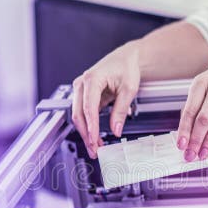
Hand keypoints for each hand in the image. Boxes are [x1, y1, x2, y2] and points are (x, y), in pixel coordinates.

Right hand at [71, 41, 141, 157]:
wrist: (126, 58)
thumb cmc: (127, 68)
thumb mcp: (129, 90)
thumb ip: (121, 110)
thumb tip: (116, 130)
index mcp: (92, 79)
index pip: (89, 107)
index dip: (91, 126)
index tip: (94, 140)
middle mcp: (82, 84)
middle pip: (78, 114)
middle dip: (86, 134)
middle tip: (95, 149)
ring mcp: (81, 90)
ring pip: (78, 115)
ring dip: (86, 132)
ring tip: (96, 147)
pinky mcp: (84, 95)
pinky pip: (83, 113)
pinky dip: (88, 126)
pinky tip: (95, 137)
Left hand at [176, 52, 207, 160]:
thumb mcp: (206, 85)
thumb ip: (197, 106)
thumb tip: (189, 133)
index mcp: (201, 83)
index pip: (189, 110)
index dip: (184, 130)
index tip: (181, 145)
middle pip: (203, 118)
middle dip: (196, 140)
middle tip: (191, 154)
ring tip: (204, 154)